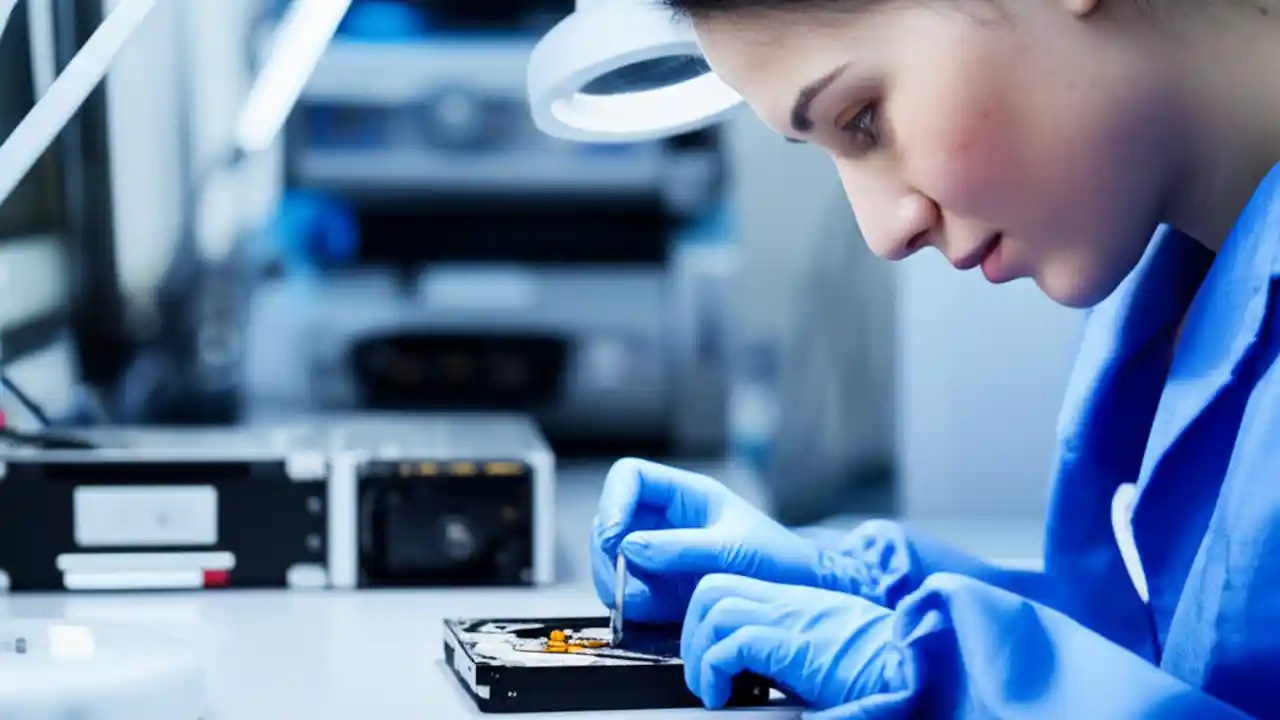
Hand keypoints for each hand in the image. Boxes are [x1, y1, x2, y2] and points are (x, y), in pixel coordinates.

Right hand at [592, 458, 861, 623]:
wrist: (802, 597)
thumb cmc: (779, 561)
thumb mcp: (731, 550)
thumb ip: (679, 548)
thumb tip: (629, 547)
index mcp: (685, 495)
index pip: (629, 478)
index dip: (613, 501)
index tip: (612, 536)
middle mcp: (667, 522)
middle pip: (611, 522)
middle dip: (606, 554)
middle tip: (616, 583)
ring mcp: (662, 555)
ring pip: (613, 561)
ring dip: (616, 583)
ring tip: (637, 604)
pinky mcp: (664, 588)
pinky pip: (630, 592)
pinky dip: (631, 606)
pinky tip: (652, 613)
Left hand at [682, 574, 913, 711]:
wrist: (918, 674)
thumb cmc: (880, 673)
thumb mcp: (822, 659)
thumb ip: (786, 660)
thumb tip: (748, 684)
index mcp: (797, 603)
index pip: (733, 586)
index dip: (706, 618)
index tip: (705, 656)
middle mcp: (791, 602)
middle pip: (713, 587)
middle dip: (692, 630)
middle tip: (701, 673)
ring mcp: (793, 618)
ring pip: (715, 607)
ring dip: (699, 652)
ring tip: (708, 689)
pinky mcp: (796, 645)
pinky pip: (733, 645)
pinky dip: (715, 671)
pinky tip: (721, 699)